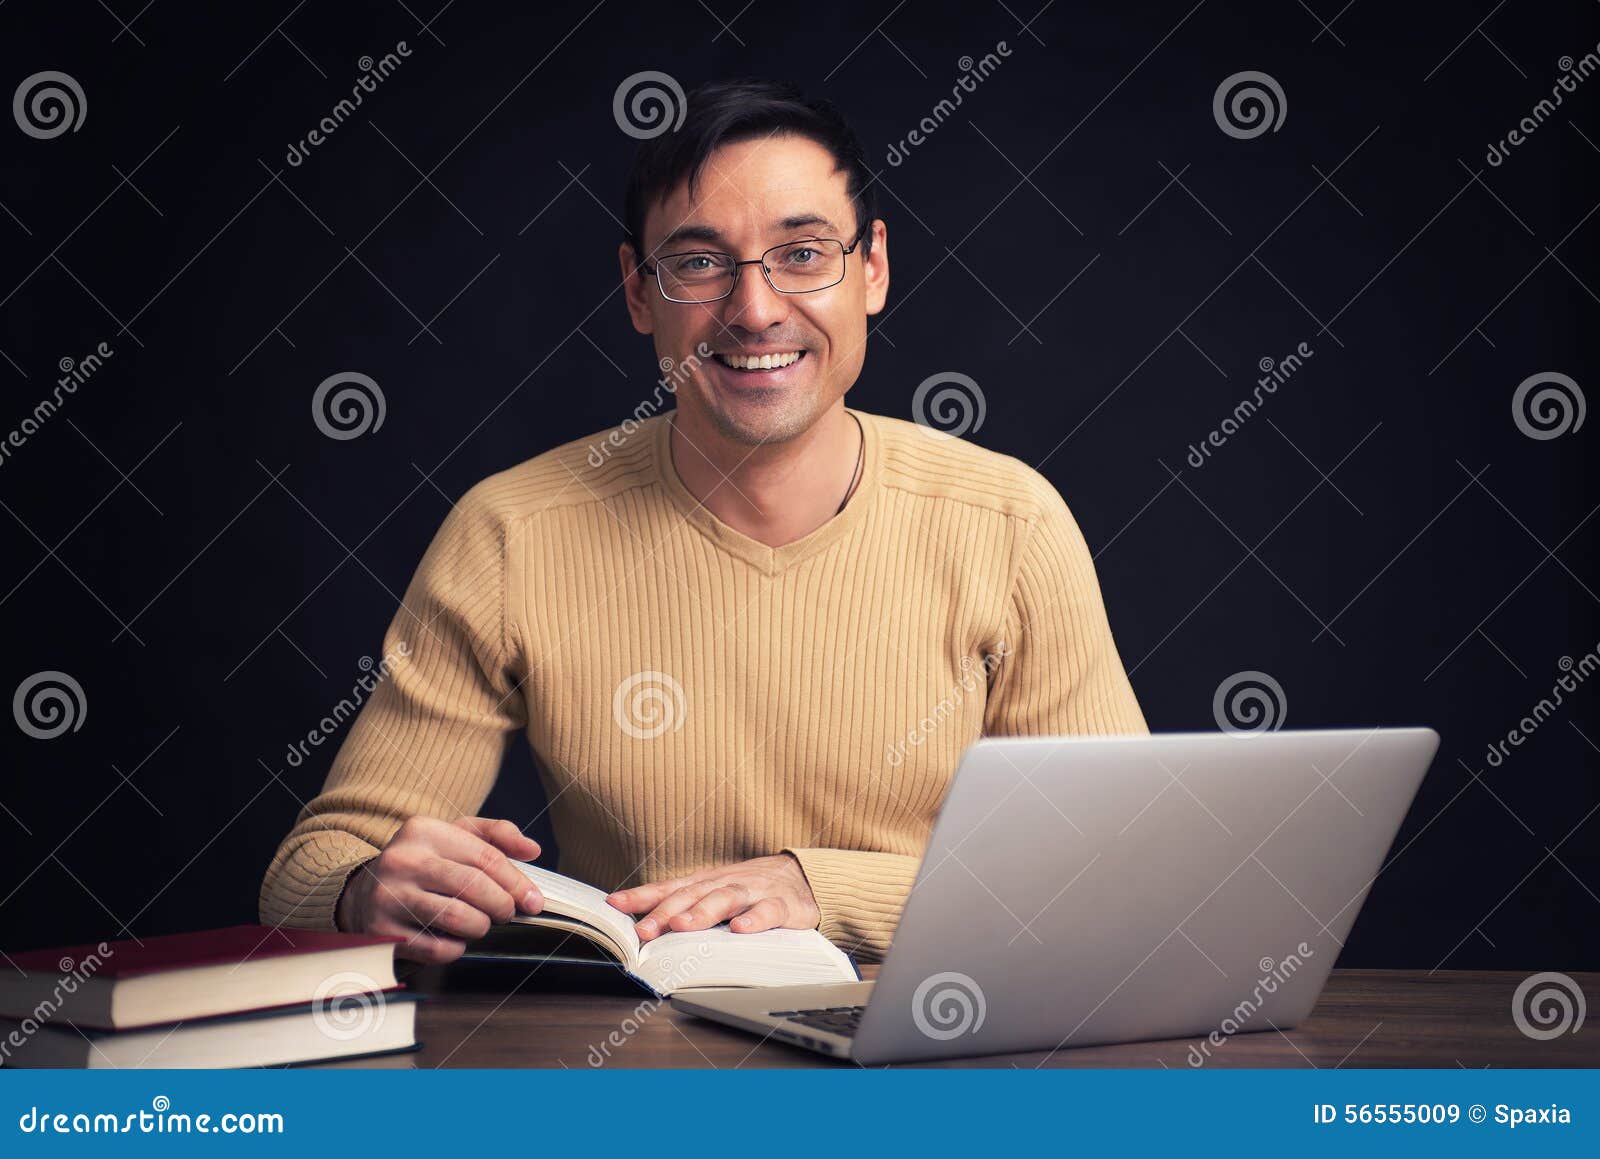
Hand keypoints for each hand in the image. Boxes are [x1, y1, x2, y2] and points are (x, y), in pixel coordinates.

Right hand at [336, 816, 543, 963]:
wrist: (362, 893)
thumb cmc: (422, 865)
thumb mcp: (453, 837)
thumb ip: (496, 835)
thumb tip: (532, 850)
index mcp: (423, 831)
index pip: (485, 857)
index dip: (517, 882)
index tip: (533, 900)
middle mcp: (402, 860)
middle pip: (473, 886)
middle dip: (501, 905)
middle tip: (506, 913)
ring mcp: (388, 897)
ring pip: (457, 917)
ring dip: (480, 926)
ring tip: (480, 923)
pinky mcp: (381, 932)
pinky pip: (437, 948)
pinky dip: (456, 947)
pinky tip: (454, 939)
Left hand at [605, 853, 819, 940]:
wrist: (802, 876)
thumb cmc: (749, 889)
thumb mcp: (713, 893)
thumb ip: (683, 906)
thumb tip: (640, 925)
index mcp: (706, 883)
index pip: (669, 889)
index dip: (642, 897)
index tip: (614, 904)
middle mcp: (726, 883)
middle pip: (691, 895)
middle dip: (666, 912)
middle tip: (645, 930)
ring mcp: (754, 891)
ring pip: (725, 898)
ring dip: (703, 912)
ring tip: (683, 926)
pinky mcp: (783, 904)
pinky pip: (769, 911)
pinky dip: (755, 919)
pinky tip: (741, 930)